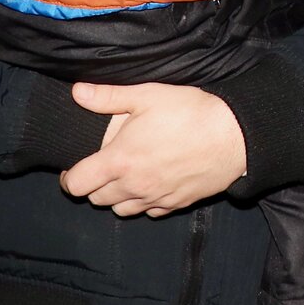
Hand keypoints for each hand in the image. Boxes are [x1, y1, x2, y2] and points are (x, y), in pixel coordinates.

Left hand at [60, 83, 249, 217]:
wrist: (234, 135)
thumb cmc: (190, 112)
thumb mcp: (147, 95)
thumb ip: (109, 96)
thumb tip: (78, 92)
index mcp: (120, 161)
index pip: (77, 185)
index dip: (69, 179)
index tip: (73, 170)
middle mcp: (135, 186)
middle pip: (97, 199)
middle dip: (94, 185)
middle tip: (103, 166)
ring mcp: (157, 198)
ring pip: (122, 210)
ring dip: (118, 196)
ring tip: (127, 176)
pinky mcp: (177, 203)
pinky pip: (151, 212)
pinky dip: (145, 202)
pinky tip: (153, 183)